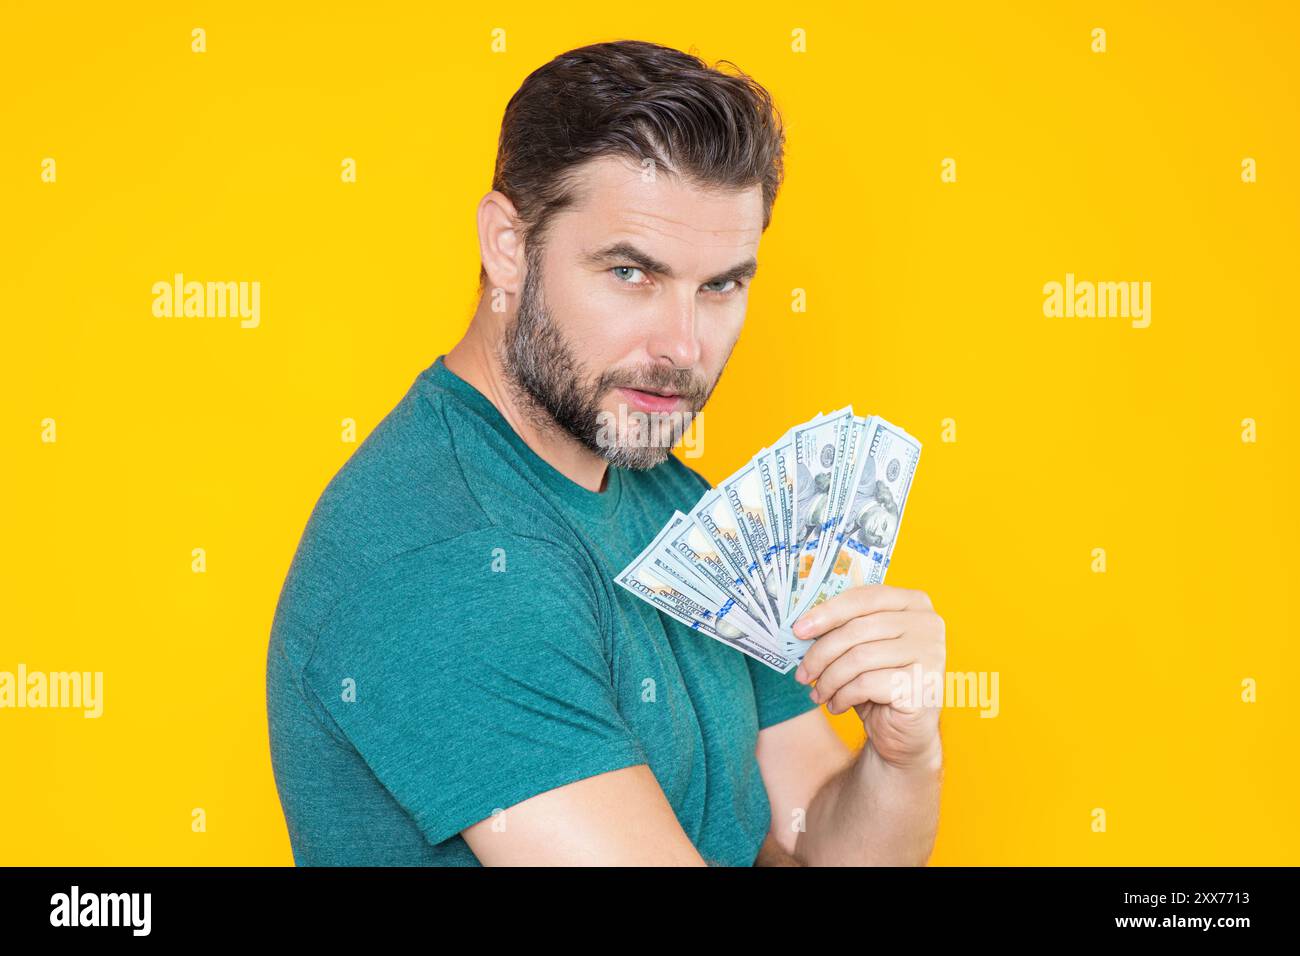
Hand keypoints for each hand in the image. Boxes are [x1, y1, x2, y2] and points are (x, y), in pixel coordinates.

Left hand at [792, 584, 944, 769]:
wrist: (904, 733)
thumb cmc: (879, 684)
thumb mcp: (861, 649)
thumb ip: (843, 628)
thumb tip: (801, 624)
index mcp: (914, 603)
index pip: (864, 597)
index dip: (828, 611)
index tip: (798, 629)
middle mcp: (928, 624)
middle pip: (858, 629)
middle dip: (821, 653)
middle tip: (802, 673)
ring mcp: (930, 654)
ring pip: (859, 657)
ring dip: (829, 679)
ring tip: (818, 693)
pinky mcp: (922, 685)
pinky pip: (866, 684)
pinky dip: (843, 696)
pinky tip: (836, 705)